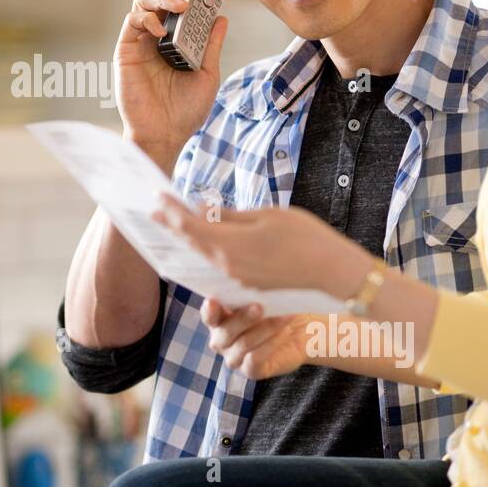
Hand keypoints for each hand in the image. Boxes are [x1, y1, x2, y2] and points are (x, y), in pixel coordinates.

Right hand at [114, 0, 228, 166]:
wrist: (166, 135)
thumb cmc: (185, 110)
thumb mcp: (207, 74)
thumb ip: (210, 45)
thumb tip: (221, 18)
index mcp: (175, 41)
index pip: (178, 5)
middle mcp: (155, 37)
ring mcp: (140, 43)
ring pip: (142, 2)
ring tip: (180, 5)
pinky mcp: (126, 51)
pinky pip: (131, 22)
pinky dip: (147, 19)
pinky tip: (161, 31)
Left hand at [150, 193, 370, 297]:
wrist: (333, 275)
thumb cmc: (306, 239)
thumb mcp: (267, 216)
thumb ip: (231, 215)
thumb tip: (203, 210)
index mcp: (229, 247)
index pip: (187, 226)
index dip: (170, 210)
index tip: (157, 196)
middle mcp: (226, 269)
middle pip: (189, 245)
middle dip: (170, 226)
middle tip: (153, 212)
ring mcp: (235, 283)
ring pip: (201, 259)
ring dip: (185, 243)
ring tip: (170, 227)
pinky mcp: (246, 290)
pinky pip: (216, 271)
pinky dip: (204, 256)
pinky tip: (199, 248)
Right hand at [200, 297, 312, 379]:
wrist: (304, 331)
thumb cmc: (280, 309)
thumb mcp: (266, 298)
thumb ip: (252, 294)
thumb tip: (250, 282)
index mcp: (220, 318)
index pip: (208, 315)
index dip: (209, 310)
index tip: (213, 301)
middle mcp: (222, 340)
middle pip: (225, 331)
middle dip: (243, 318)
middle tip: (260, 307)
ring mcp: (234, 357)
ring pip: (243, 344)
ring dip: (265, 329)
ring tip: (283, 317)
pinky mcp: (251, 371)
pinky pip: (254, 360)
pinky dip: (270, 345)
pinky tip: (284, 334)